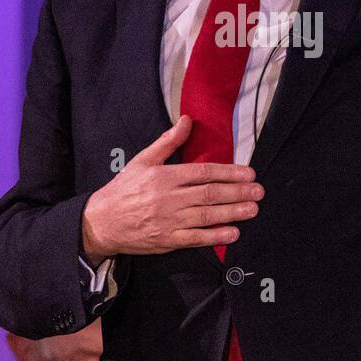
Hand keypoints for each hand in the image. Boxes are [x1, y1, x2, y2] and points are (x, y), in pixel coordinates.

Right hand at [80, 115, 261, 263]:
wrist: (101, 222)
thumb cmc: (123, 189)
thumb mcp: (142, 160)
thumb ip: (167, 141)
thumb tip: (187, 120)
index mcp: (165, 176)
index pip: (204, 172)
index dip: (229, 172)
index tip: (248, 173)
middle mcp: (169, 198)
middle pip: (210, 194)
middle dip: (238, 192)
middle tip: (259, 191)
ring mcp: (169, 221)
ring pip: (207, 216)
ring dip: (233, 213)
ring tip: (253, 209)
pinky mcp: (168, 240)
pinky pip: (197, 238)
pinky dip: (216, 237)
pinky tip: (233, 233)